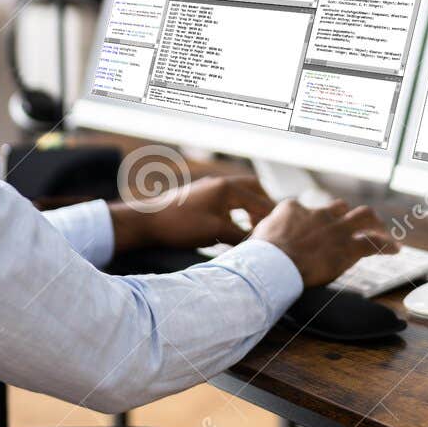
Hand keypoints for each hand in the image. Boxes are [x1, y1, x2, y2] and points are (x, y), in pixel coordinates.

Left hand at [108, 174, 274, 252]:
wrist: (147, 221)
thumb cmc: (180, 225)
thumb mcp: (215, 232)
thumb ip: (240, 235)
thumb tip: (258, 243)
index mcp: (227, 188)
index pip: (260, 202)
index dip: (271, 218)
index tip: (279, 231)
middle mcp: (220, 183)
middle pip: (254, 188)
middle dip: (265, 205)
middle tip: (271, 222)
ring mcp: (209, 187)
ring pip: (239, 193)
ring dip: (250, 206)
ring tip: (254, 226)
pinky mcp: (200, 195)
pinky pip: (227, 198)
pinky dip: (236, 209)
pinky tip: (233, 224)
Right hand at [250, 199, 396, 287]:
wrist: (272, 266)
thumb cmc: (257, 258)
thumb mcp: (253, 239)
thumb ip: (260, 237)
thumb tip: (249, 247)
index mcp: (292, 209)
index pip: (306, 209)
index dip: (310, 221)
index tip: (311, 231)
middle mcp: (317, 214)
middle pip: (338, 208)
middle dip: (345, 216)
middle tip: (352, 224)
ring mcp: (335, 229)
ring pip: (363, 217)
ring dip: (373, 223)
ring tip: (381, 229)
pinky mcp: (347, 248)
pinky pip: (373, 243)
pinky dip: (386, 245)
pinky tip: (395, 250)